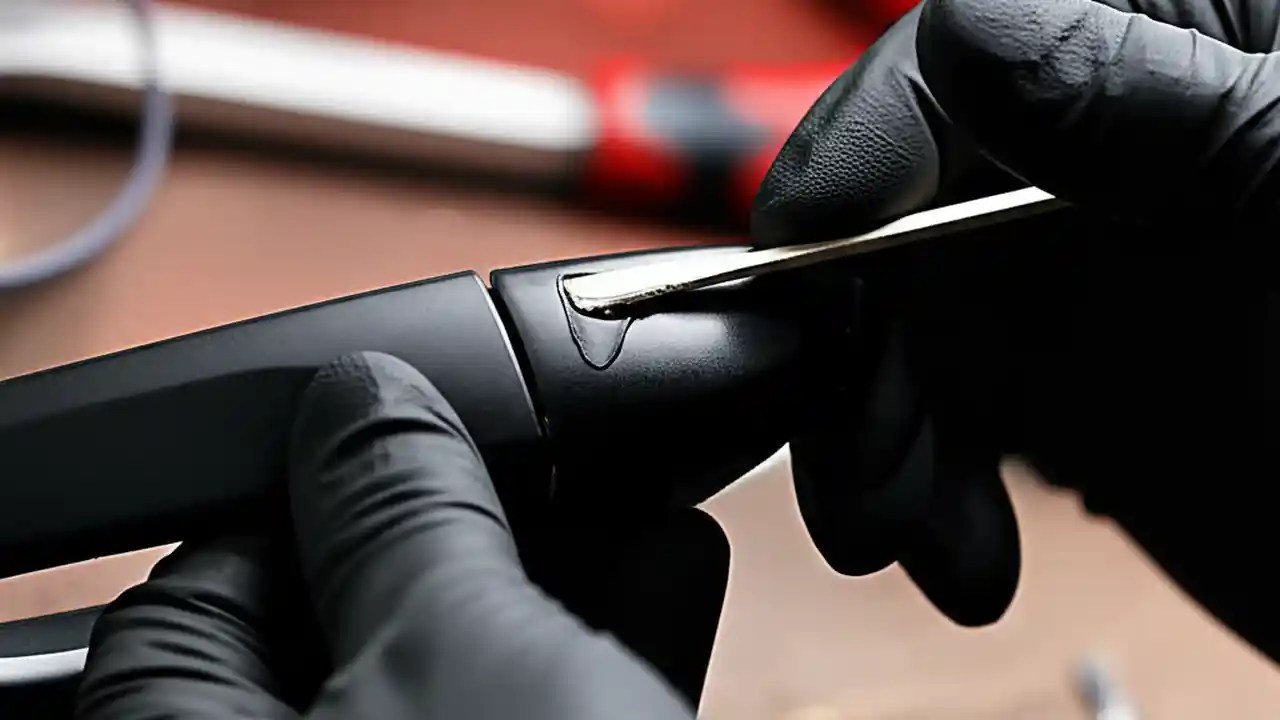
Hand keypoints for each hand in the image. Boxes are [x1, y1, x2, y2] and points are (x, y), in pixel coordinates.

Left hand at [74, 352, 694, 718]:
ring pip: (478, 657)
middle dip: (464, 515)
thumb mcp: (455, 650)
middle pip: (361, 612)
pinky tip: (674, 562)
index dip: (291, 490)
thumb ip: (400, 512)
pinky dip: (615, 634)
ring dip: (563, 564)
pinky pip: (560, 695)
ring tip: (626, 485)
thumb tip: (368, 398)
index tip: (374, 428)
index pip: (202, 590)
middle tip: (520, 446)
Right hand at [754, 0, 1278, 658]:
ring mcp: (1058, 284)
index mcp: (1166, 68)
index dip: (863, 147)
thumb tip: (967, 31)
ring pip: (882, 331)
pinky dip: (914, 494)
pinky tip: (962, 558)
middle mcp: (1087, 167)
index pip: (956, 66)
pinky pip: (921, 421)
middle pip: (885, 216)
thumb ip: (1153, 104)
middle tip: (854, 454)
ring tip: (897, 533)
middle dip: (846, 338)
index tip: (811, 243)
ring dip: (863, 435)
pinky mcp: (1044, 390)